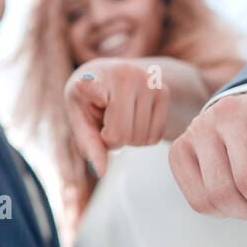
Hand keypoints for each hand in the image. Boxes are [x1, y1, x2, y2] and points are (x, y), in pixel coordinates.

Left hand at [65, 59, 169, 175]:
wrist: (116, 76)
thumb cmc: (92, 102)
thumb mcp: (82, 121)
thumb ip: (89, 145)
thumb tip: (101, 172)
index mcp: (92, 78)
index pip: (92, 86)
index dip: (89, 86)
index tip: (83, 83)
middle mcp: (122, 74)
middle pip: (120, 134)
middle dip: (112, 140)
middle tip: (106, 124)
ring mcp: (147, 81)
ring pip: (140, 138)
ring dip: (129, 139)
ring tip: (120, 118)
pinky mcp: (164, 91)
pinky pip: (155, 137)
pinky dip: (143, 138)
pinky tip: (135, 118)